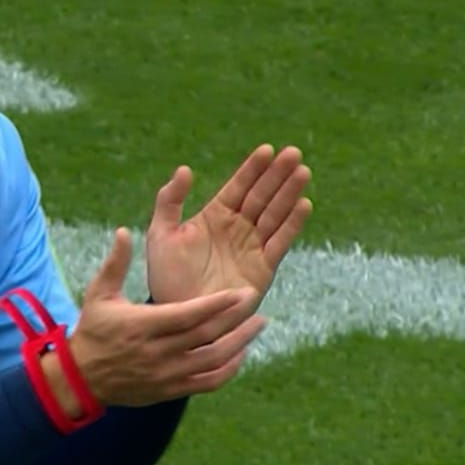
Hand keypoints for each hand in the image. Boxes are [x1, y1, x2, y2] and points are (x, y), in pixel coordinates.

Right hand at [57, 228, 266, 407]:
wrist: (81, 378)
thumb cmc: (92, 330)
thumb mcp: (98, 294)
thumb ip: (115, 263)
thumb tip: (123, 231)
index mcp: (142, 326)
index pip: (188, 315)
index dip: (217, 303)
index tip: (239, 291)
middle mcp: (157, 352)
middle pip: (206, 335)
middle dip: (235, 317)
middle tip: (255, 298)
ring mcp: (166, 374)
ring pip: (213, 360)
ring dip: (240, 342)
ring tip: (258, 323)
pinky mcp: (171, 391)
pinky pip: (208, 383)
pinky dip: (229, 369)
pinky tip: (241, 352)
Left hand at [145, 145, 312, 304]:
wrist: (179, 315)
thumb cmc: (166, 276)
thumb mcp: (161, 233)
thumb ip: (169, 201)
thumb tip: (185, 169)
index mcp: (215, 216)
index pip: (238, 186)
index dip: (253, 168)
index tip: (267, 149)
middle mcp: (237, 228)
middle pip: (261, 195)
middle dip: (277, 174)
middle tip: (293, 153)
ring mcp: (252, 247)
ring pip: (274, 214)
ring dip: (289, 193)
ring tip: (302, 172)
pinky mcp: (263, 268)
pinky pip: (280, 242)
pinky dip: (292, 224)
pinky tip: (303, 204)